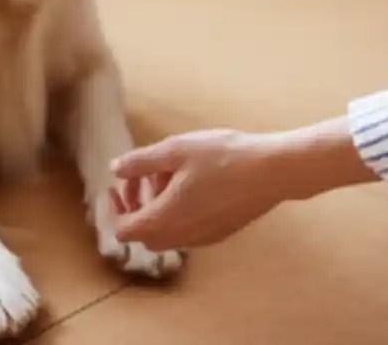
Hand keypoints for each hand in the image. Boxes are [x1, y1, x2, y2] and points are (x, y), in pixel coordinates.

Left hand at [109, 129, 284, 249]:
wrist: (273, 171)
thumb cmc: (223, 157)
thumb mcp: (175, 150)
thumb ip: (140, 162)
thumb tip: (115, 168)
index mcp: (165, 219)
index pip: (124, 229)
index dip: (114, 208)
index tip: (116, 185)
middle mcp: (182, 236)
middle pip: (144, 234)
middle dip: (136, 207)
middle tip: (142, 176)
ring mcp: (203, 238)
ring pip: (167, 232)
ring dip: (158, 209)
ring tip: (171, 173)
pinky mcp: (221, 232)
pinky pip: (188, 230)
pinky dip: (179, 213)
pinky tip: (194, 183)